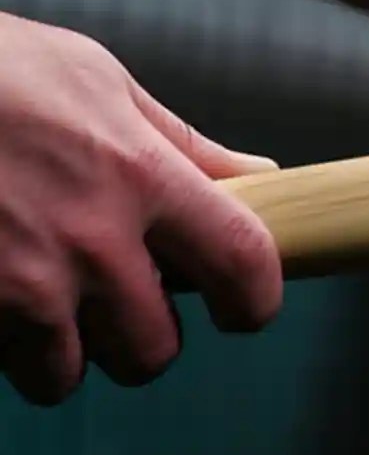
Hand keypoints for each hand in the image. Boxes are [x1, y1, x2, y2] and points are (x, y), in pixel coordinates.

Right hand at [0, 13, 281, 404]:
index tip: (245, 308)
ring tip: (39, 292)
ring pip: (67, 373)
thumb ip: (182, 145)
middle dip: (141, 338)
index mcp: (141, 174)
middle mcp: (88, 240)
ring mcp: (17, 285)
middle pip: (153, 349)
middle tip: (119, 302)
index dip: (255, 300)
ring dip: (61, 348)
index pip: (242, 263)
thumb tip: (259, 178)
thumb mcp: (97, 81)